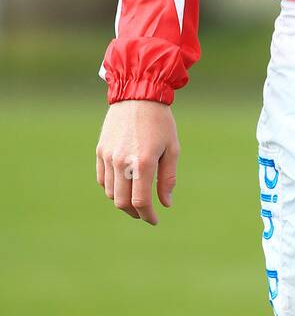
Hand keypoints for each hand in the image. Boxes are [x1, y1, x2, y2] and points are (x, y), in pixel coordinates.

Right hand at [96, 100, 179, 224]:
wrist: (138, 96)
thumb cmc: (160, 123)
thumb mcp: (172, 149)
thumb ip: (168, 178)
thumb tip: (165, 203)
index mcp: (143, 162)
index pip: (140, 201)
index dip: (147, 215)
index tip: (154, 219)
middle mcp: (122, 162)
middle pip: (122, 202)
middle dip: (134, 212)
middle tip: (145, 213)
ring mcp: (108, 157)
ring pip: (110, 193)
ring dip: (122, 201)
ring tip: (135, 200)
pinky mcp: (100, 151)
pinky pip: (102, 179)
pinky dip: (112, 188)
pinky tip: (123, 186)